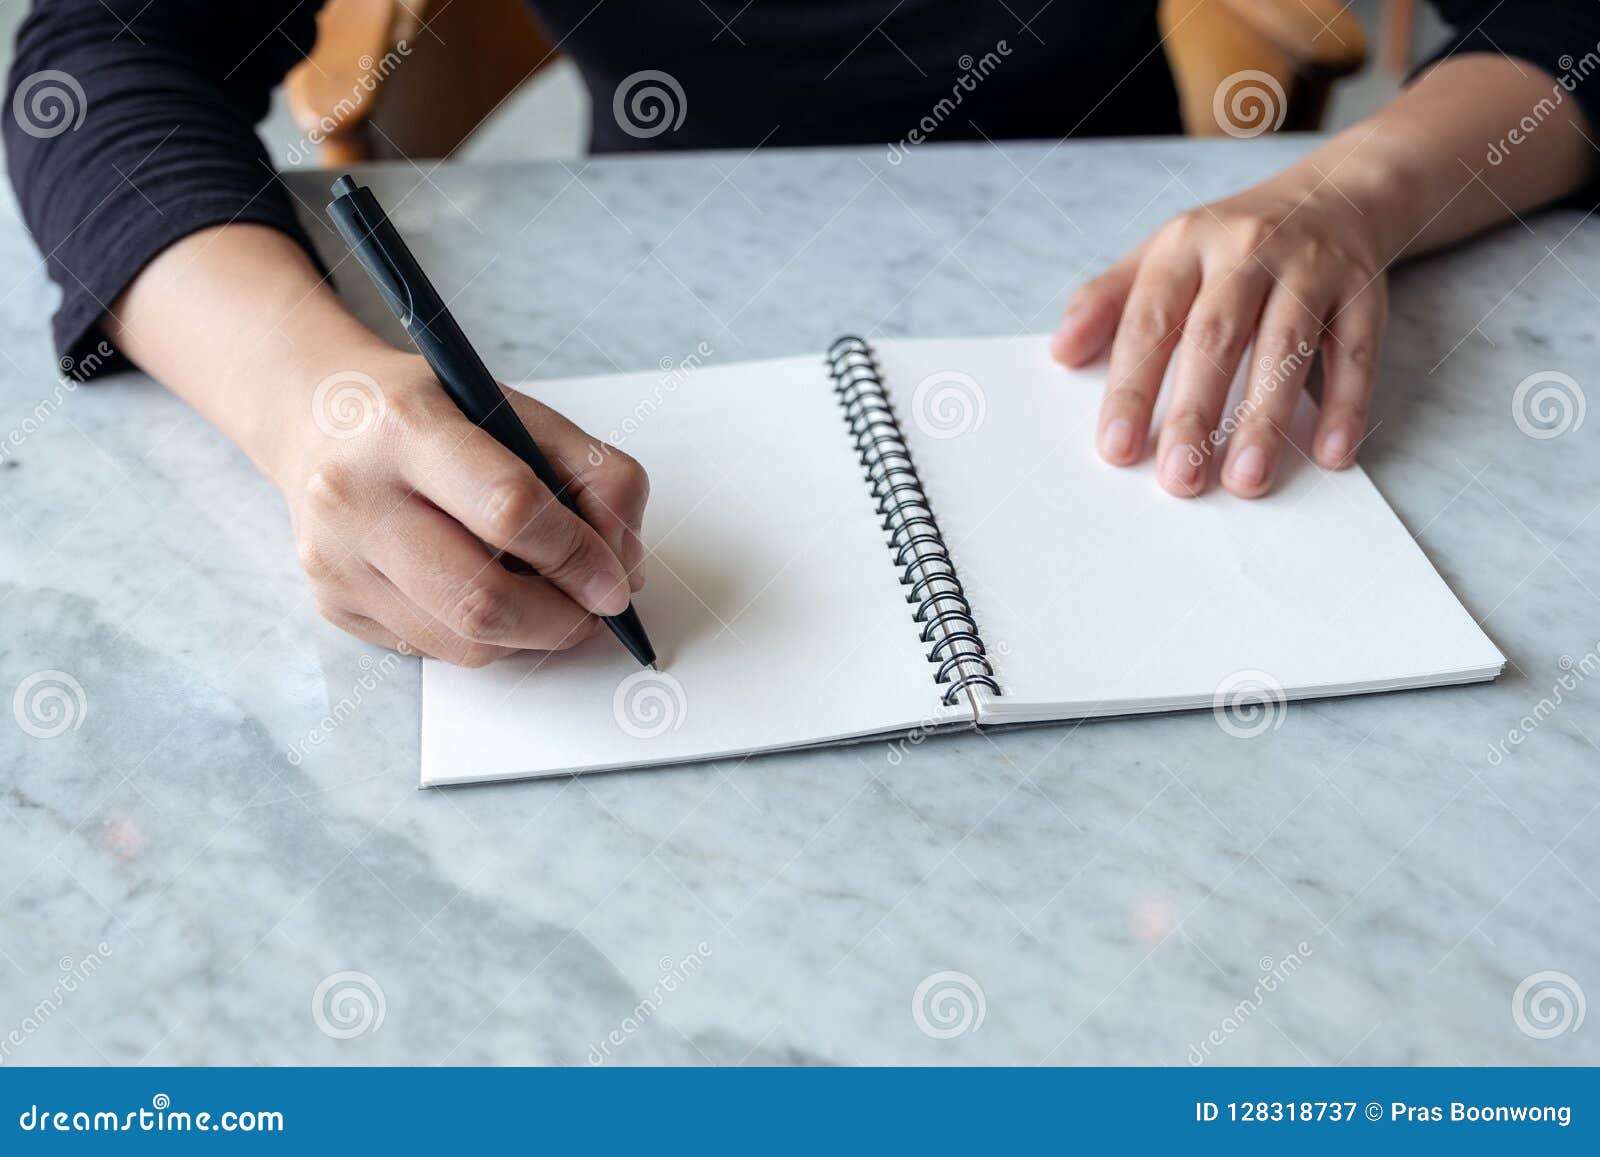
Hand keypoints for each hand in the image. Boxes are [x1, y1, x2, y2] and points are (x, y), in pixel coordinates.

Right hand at [272, 350, 647, 664]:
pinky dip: (484, 637)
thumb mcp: (523, 412)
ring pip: (464, 641)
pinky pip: (435, 650)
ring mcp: (335, 557)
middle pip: (482, 599)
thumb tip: (623, 567)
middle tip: (595, 610)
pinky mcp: (333, 603)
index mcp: (407, 427)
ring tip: (547, 595)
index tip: (616, 583)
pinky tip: (488, 590)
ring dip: (529, 634)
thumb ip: (596, 477)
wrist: (322, 414)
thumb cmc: (435, 414)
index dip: (579, 556)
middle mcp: (354, 495)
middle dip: (562, 619)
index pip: (510, 510)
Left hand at [1050, 176, 1387, 497]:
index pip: (1150, 320)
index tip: (1118, 449)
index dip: (1132, 387)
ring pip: (1288, 346)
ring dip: (1266, 418)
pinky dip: (1346, 404)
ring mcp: (1311, 266)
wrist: (1338, 193)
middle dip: (1196, 412)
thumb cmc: (1230, 244)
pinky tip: (1330, 453)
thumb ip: (1108, 301)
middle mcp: (1248, 248)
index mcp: (1186, 244)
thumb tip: (1059, 352)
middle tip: (1180, 480)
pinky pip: (1356, 351)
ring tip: (1247, 480)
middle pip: (1217, 336)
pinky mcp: (1365, 289)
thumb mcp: (1163, 255)